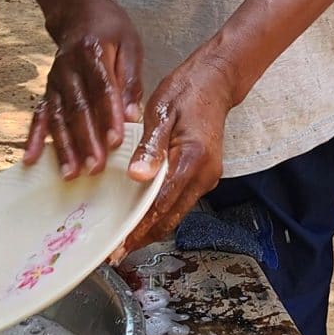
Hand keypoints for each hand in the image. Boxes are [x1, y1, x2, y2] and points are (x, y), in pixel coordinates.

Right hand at [26, 0, 143, 177]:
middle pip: (78, 108)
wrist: (78, 12)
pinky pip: (39, 115)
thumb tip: (133, 115)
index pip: (102, 88)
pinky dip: (33, 138)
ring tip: (70, 173)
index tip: (116, 140)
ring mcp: (55, 81)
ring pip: (58, 117)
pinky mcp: (48, 90)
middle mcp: (69, 68)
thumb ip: (131, 80)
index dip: (108, 115)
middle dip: (86, 140)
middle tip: (94, 167)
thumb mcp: (130, 44)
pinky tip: (31, 159)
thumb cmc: (110, 30)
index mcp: (93, 53)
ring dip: (63, 147)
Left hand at [121, 48, 236, 253]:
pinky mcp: (204, 175)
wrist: (215, 82)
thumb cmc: (186, 91)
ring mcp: (207, 177)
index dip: (141, 227)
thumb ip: (150, 146)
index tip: (122, 243)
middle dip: (145, 236)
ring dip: (153, 227)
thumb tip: (137, 176)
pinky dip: (161, 213)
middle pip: (171, 216)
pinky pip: (180, 201)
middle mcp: (205, 174)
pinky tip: (143, 217)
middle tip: (118, 253)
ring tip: (126, 240)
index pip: (163, 203)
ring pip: (177, 212)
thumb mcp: (162, 112)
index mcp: (193, 159)